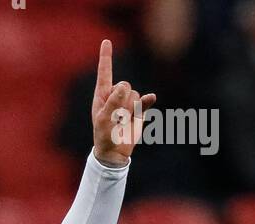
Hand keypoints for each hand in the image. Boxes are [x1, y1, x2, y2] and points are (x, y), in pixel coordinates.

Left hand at [92, 39, 156, 164]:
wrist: (115, 151)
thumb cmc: (104, 135)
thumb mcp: (104, 119)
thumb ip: (113, 102)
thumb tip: (124, 85)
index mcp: (103, 94)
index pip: (105, 72)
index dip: (106, 57)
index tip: (107, 41)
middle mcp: (116, 94)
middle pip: (125, 85)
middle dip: (123, 101)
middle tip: (116, 118)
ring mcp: (128, 101)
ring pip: (135, 95)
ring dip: (130, 109)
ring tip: (122, 121)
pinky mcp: (139, 109)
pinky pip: (145, 101)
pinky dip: (147, 101)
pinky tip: (151, 98)